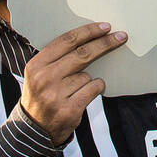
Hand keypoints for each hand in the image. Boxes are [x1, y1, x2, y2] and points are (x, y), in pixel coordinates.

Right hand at [20, 23, 126, 145]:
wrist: (34, 129)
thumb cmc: (42, 94)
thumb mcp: (39, 73)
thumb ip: (57, 57)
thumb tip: (90, 36)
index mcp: (36, 65)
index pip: (66, 41)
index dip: (88, 31)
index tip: (105, 27)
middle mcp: (44, 79)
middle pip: (82, 54)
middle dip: (105, 44)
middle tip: (121, 36)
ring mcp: (56, 95)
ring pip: (88, 75)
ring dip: (88, 79)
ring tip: (73, 90)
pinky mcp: (69, 110)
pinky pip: (93, 89)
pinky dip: (95, 88)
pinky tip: (83, 95)